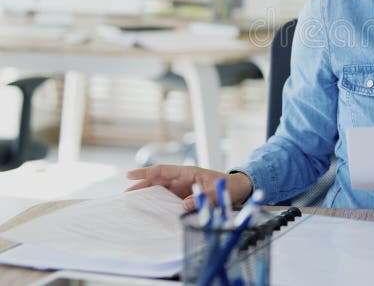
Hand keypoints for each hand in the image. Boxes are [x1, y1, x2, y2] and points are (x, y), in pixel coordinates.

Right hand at [126, 164, 253, 210]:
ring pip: (160, 190)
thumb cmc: (230, 187)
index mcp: (189, 172)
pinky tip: (149, 211)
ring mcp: (183, 187)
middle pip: (157, 180)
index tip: (129, 174)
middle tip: (124, 195)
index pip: (163, 170)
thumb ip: (203, 198)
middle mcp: (183, 178)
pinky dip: (157, 203)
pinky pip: (168, 199)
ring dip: (147, 195)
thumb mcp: (219, 192)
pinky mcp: (185, 196)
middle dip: (140, 185)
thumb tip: (184, 206)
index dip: (146, 172)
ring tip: (132, 203)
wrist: (240, 189)